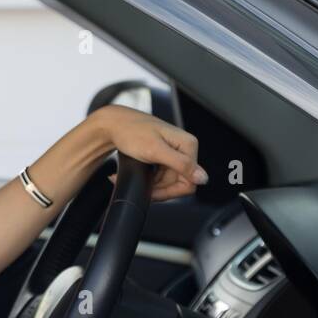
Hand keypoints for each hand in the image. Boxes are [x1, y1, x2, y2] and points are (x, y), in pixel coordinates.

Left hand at [93, 104, 207, 201]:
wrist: (114, 124)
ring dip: (152, 184)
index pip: (191, 181)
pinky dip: (149, 179)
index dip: (171, 191)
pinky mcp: (165, 156)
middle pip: (179, 183)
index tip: (154, 192)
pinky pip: (162, 176)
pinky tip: (138, 174)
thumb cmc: (131, 132)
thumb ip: (181, 164)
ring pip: (169, 182)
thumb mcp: (155, 150)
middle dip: (159, 188)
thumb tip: (203, 178)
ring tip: (137, 178)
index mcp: (188, 145)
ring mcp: (174, 152)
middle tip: (143, 185)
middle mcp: (184, 148)